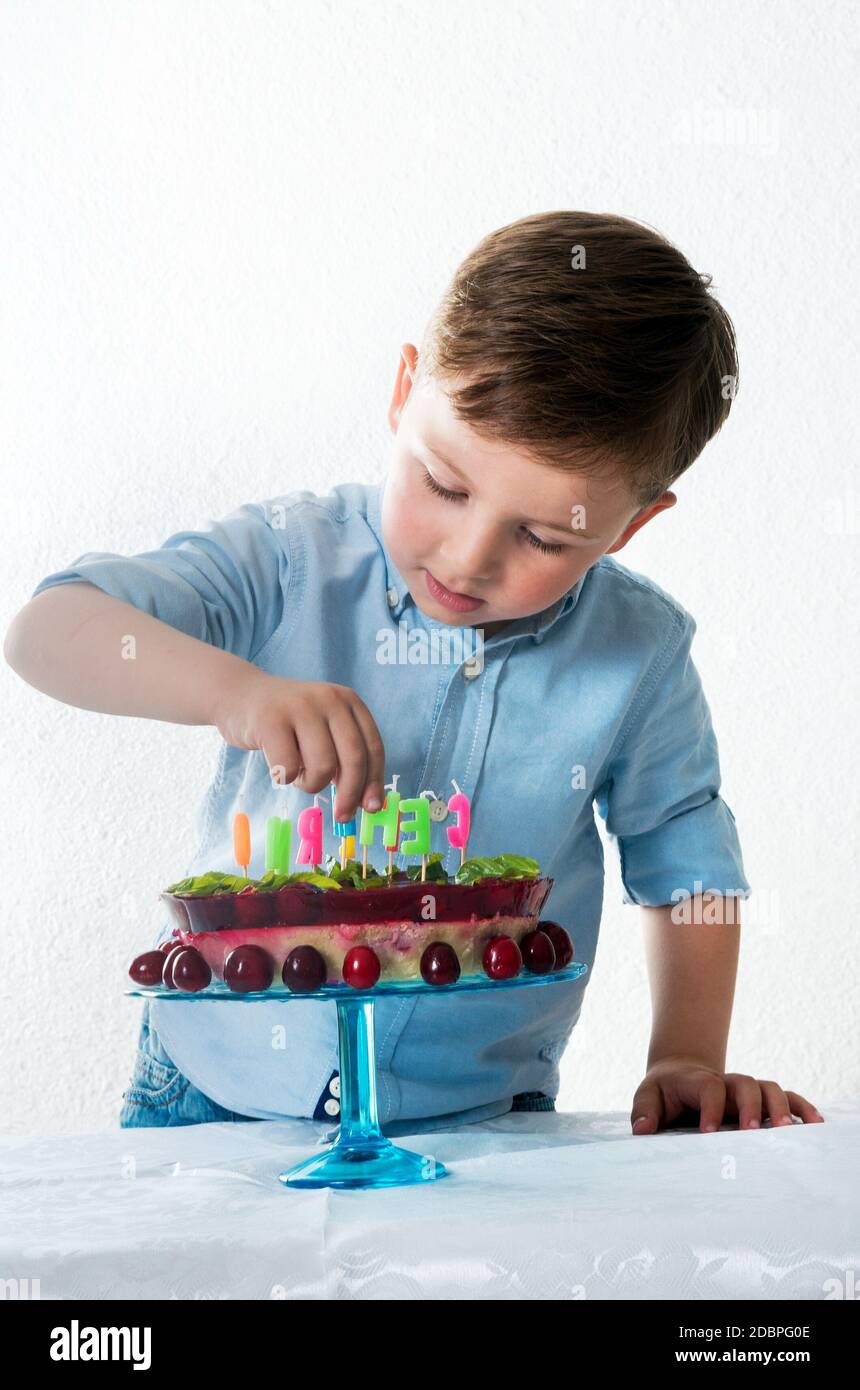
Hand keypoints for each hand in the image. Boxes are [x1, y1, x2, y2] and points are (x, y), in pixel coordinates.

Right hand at [210, 668, 385, 821]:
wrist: (239, 695)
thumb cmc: (286, 723)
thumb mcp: (323, 729)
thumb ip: (345, 756)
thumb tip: (368, 802)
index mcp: (348, 700)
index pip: (372, 746)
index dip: (374, 781)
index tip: (371, 807)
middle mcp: (329, 699)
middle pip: (353, 758)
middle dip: (350, 794)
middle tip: (342, 816)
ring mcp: (300, 706)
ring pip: (323, 767)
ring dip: (311, 783)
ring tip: (298, 773)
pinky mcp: (270, 720)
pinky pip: (289, 768)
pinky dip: (285, 778)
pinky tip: (278, 765)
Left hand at [630, 1055, 823, 1134]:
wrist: (680, 1076)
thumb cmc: (664, 1093)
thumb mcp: (648, 1097)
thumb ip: (644, 1111)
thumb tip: (642, 1131)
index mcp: (697, 1081)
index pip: (709, 1087)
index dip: (710, 1107)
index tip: (708, 1133)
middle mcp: (726, 1082)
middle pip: (745, 1084)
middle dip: (750, 1106)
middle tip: (751, 1133)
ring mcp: (745, 1090)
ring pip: (769, 1088)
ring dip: (780, 1107)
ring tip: (787, 1132)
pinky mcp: (760, 1100)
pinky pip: (786, 1097)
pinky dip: (801, 1107)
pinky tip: (814, 1125)